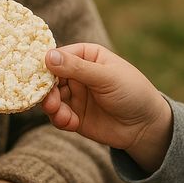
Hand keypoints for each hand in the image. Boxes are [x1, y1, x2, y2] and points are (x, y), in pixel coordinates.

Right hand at [42, 43, 172, 172]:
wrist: (145, 126)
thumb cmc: (132, 92)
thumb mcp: (106, 77)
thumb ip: (77, 68)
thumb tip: (48, 56)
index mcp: (85, 56)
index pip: (58, 56)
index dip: (46, 65)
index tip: (37, 76)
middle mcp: (76, 74)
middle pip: (49, 79)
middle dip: (47, 91)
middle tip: (50, 102)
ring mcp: (74, 95)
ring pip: (51, 98)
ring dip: (52, 107)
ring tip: (61, 115)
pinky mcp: (74, 115)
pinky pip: (58, 116)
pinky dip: (60, 120)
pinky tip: (72, 124)